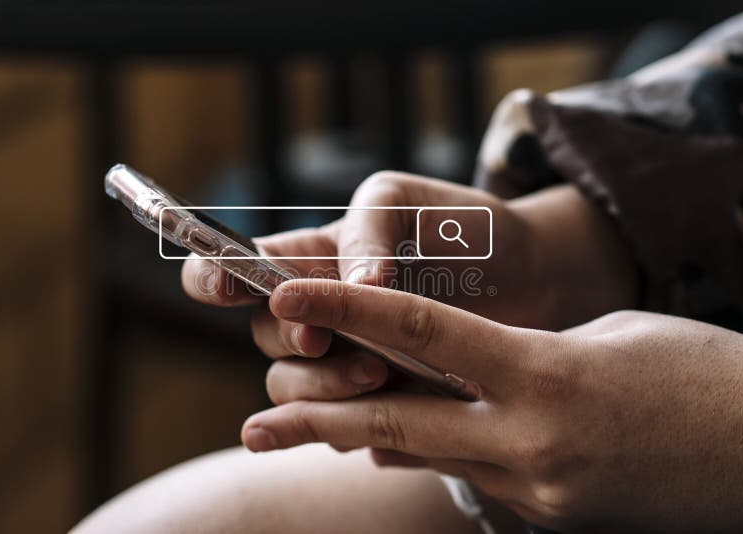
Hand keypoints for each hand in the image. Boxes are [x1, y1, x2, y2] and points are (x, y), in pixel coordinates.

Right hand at [183, 172, 636, 402]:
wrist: (530, 275)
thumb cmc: (462, 226)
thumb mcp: (406, 202)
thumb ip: (367, 231)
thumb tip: (356, 284)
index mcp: (312, 255)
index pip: (234, 265)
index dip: (212, 277)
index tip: (231, 289)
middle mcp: (318, 308)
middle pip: (264, 336)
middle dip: (293, 342)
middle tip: (330, 340)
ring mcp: (346, 355)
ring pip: (292, 387)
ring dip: (322, 388)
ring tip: (377, 375)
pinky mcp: (379, 396)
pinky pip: (337, 422)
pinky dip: (352, 420)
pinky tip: (390, 409)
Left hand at [241, 279, 742, 532]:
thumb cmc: (698, 375)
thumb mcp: (604, 340)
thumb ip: (516, 357)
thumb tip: (457, 371)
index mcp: (546, 375)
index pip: (423, 334)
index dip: (348, 309)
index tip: (290, 293)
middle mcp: (529, 442)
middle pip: (396, 424)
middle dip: (316, 422)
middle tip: (252, 425)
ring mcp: (538, 490)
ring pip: (427, 457)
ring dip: (361, 443)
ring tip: (304, 433)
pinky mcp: (549, 514)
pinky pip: (471, 480)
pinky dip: (429, 458)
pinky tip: (394, 447)